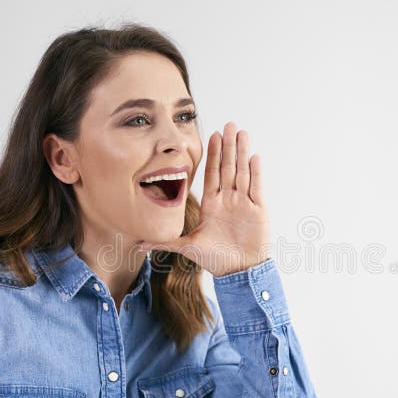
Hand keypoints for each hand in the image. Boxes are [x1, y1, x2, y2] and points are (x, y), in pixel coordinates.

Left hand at [138, 121, 271, 276]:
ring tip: (242, 133)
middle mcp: (228, 199)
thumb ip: (166, 242)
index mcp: (212, 204)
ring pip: (243, 172)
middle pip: (228, 167)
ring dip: (243, 152)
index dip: (213, 154)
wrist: (238, 272)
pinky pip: (257, 188)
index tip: (212, 135)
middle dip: (229, 146)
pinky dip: (256, 173)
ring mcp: (244, 203)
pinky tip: (254, 157)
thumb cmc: (215, 259)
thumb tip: (139, 244)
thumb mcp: (188, 247)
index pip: (212, 173)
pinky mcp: (258, 210)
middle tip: (229, 124)